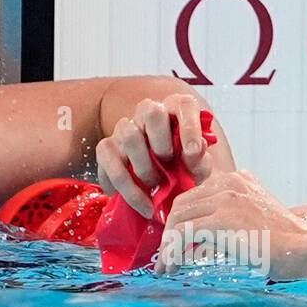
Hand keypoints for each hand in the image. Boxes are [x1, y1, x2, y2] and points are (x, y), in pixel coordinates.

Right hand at [95, 93, 228, 218]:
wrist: (159, 184)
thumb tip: (194, 153)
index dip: (190, 126)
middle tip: (169, 166)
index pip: (184, 105)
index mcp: (177, 110)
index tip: (193, 152)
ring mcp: (126, 128)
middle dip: (161, 142)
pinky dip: (123, 186)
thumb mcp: (197, 166)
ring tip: (154, 186)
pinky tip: (135, 200)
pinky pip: (109, 161)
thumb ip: (199, 161)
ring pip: (128, 135)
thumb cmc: (182, 168)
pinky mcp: (107, 147)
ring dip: (142, 166)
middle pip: (151, 112)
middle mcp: (149, 113)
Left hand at [157, 170, 306, 274]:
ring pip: (179, 220)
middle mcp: (228, 183)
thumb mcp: (255, 217)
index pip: (192, 196)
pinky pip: (183, 235)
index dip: (178, 221)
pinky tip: (172, 267)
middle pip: (181, 206)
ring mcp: (225, 199)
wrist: (306, 248)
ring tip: (165, 267)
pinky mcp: (222, 220)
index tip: (172, 243)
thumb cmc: (284, 242)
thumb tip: (197, 239)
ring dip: (167, 246)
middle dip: (168, 234)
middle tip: (164, 258)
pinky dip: (172, 252)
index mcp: (236, 179)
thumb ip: (229, 216)